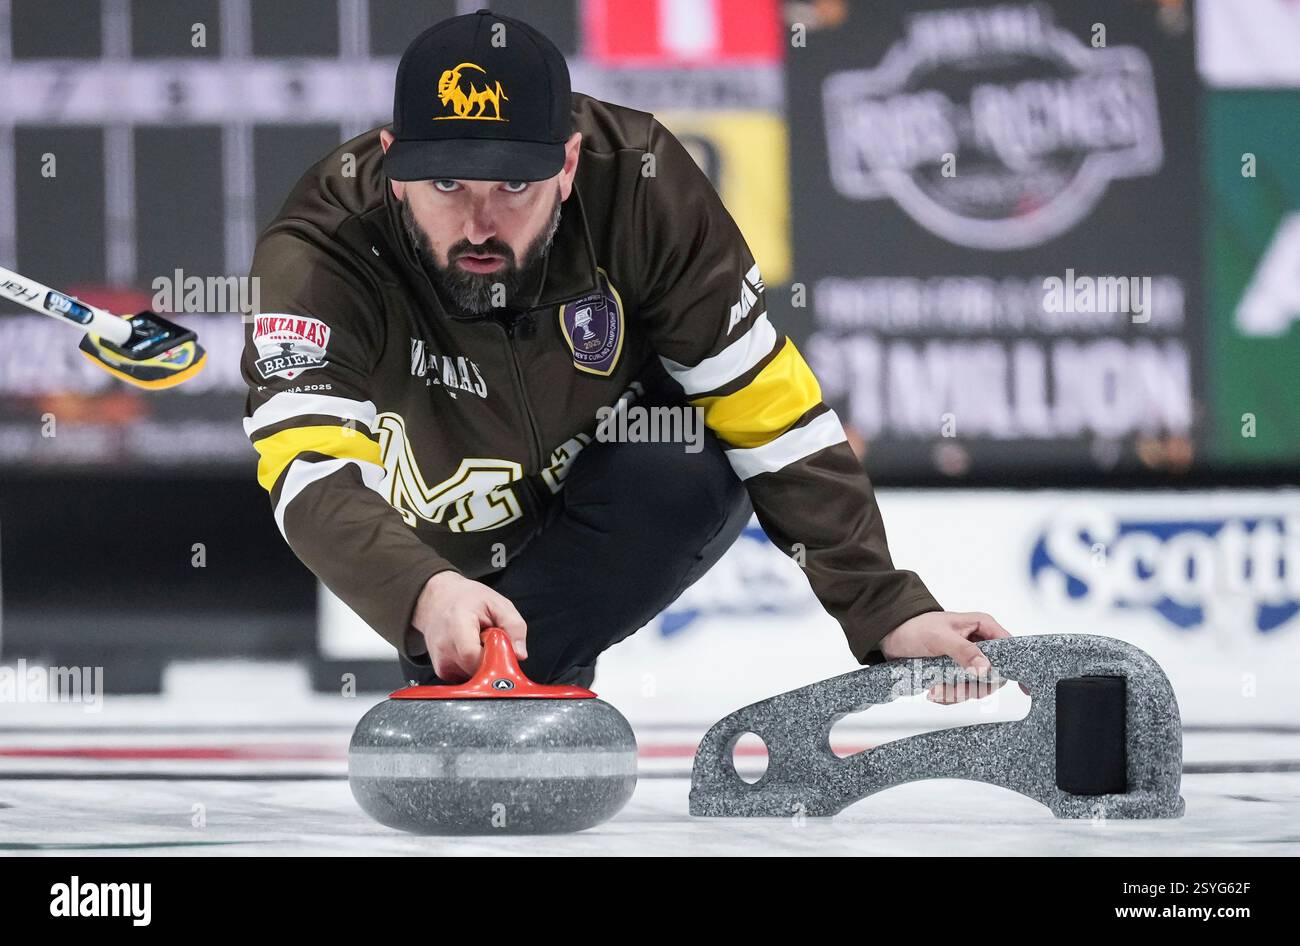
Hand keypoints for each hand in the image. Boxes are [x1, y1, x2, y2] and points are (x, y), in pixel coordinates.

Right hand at [411, 571, 526, 682]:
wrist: (437, 600)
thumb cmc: (467, 599)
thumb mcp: (498, 603)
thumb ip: (514, 626)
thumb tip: (520, 654)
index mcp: (456, 625)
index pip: (473, 656)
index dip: (493, 656)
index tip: (500, 646)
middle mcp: (444, 646)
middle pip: (477, 670)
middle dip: (492, 660)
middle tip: (491, 641)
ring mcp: (441, 662)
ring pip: (474, 676)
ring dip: (484, 663)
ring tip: (478, 643)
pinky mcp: (442, 671)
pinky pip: (467, 677)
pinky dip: (474, 667)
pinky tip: (471, 650)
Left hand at [878, 611, 1029, 703]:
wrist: (890, 635)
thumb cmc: (914, 626)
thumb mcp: (940, 636)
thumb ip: (963, 651)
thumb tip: (985, 669)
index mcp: (983, 627)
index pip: (1010, 648)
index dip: (1016, 668)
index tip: (1024, 689)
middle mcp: (980, 643)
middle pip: (994, 674)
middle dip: (974, 687)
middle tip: (952, 690)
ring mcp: (969, 660)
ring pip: (978, 687)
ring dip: (958, 693)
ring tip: (936, 690)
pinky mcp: (956, 672)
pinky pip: (962, 691)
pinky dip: (949, 696)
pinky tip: (934, 691)